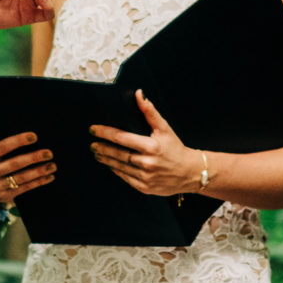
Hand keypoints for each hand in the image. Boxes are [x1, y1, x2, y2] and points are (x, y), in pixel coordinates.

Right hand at [0, 131, 54, 204]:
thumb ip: (5, 149)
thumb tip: (33, 140)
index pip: (2, 147)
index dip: (19, 141)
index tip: (35, 137)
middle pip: (14, 163)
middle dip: (34, 157)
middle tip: (49, 153)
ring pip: (21, 177)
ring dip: (40, 171)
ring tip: (52, 165)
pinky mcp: (3, 197)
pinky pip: (25, 188)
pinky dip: (39, 182)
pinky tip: (48, 177)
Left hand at [89, 89, 203, 196]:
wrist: (190, 172)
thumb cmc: (176, 148)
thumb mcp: (164, 128)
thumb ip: (149, 112)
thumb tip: (139, 95)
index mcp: (151, 146)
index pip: (122, 138)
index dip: (105, 133)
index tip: (94, 130)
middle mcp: (147, 162)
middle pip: (117, 154)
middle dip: (102, 148)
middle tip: (92, 144)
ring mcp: (145, 176)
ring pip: (119, 167)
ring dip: (106, 160)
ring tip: (98, 154)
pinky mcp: (145, 187)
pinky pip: (126, 178)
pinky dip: (117, 171)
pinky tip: (111, 165)